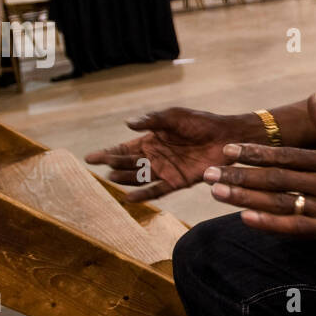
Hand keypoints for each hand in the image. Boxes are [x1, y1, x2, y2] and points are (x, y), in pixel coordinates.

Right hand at [86, 107, 252, 201]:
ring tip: (112, 178)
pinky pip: (158, 190)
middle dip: (114, 165)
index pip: (125, 149)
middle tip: (100, 167)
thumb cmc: (200, 122)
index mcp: (152, 140)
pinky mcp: (179, 181)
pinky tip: (130, 198)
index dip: (108, 153)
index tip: (90, 157)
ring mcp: (166, 170)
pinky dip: (145, 195)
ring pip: (140, 177)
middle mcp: (156, 157)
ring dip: (126, 179)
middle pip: (129, 164)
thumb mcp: (173, 116)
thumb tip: (128, 124)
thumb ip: (152, 121)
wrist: (225, 136)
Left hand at [204, 93, 315, 245]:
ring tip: (218, 193)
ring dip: (246, 197)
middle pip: (276, 178)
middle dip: (239, 175)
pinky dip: (270, 223)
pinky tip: (246, 218)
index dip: (254, 154)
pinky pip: (296, 227)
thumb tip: (314, 100)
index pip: (285, 156)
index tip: (228, 151)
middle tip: (209, 173)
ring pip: (281, 201)